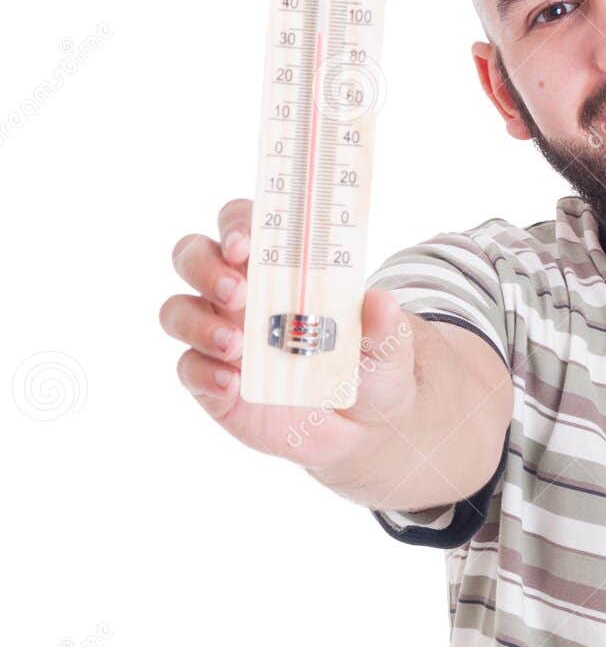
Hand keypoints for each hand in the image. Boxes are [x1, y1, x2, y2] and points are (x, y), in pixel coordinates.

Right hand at [160, 198, 419, 474]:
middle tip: (238, 293)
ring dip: (198, 322)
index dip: (236, 224)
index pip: (241, 223)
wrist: (363, 423)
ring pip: (177, 310)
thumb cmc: (369, 362)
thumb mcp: (388, 344)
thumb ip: (383, 324)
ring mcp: (220, 335)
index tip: (247, 244)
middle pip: (193, 256)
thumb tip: (380, 302)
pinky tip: (232, 384)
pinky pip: (188, 368)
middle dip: (205, 267)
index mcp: (279, 266)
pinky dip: (204, 373)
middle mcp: (239, 293)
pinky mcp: (212, 380)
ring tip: (236, 345)